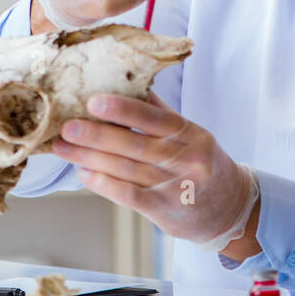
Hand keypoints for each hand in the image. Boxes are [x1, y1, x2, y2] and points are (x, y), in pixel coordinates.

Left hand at [52, 92, 258, 249]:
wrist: (230, 209)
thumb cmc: (203, 165)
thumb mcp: (192, 135)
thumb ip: (161, 113)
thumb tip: (129, 84)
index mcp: (192, 134)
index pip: (156, 118)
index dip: (124, 109)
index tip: (94, 101)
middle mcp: (186, 160)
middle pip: (136, 145)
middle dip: (97, 135)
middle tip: (67, 126)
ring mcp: (175, 187)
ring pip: (127, 169)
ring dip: (90, 158)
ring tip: (64, 148)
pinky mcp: (164, 210)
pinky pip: (129, 196)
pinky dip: (104, 184)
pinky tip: (84, 173)